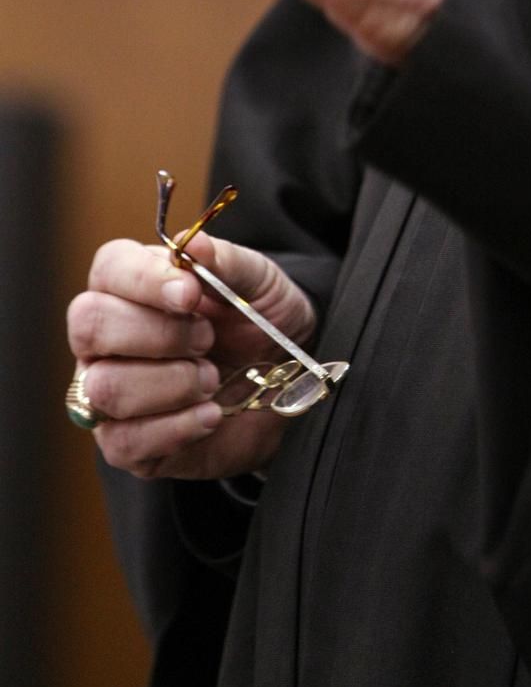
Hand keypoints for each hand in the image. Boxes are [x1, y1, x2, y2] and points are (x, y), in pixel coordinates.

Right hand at [66, 231, 314, 479]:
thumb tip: (195, 243)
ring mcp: (108, 391)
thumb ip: (228, 262)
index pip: (108, 269)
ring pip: (103, 387)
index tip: (190, 294)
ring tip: (212, 378)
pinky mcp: (124, 443)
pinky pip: (123, 441)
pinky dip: (177, 427)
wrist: (285, 385)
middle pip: (89, 325)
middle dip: (158, 334)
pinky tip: (210, 414)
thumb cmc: (260, 322)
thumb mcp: (259, 283)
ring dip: (172, 383)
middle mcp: (106, 337)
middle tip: (207, 339)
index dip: (143, 280)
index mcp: (133, 284)